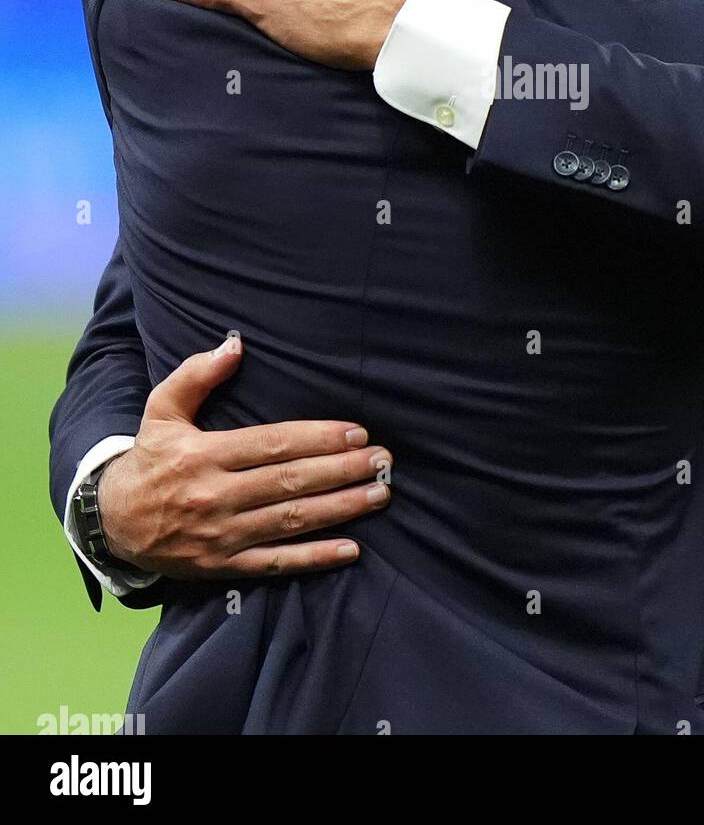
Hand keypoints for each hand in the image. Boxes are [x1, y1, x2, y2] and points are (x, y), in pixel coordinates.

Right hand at [97, 335, 392, 579]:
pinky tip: (352, 548)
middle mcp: (214, 496)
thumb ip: (197, 374)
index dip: (317, 438)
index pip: (272, 444)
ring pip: (291, 522)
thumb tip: (236, 343)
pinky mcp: (223, 567)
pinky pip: (276, 563)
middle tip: (383, 461)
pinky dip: (314, 558)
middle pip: (290, 482)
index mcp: (203, 455)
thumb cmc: (150, 457)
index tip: (356, 432)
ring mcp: (220, 536)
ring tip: (379, 495)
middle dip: (342, 470)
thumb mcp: (162, 409)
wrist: (112, 522)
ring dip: (340, 509)